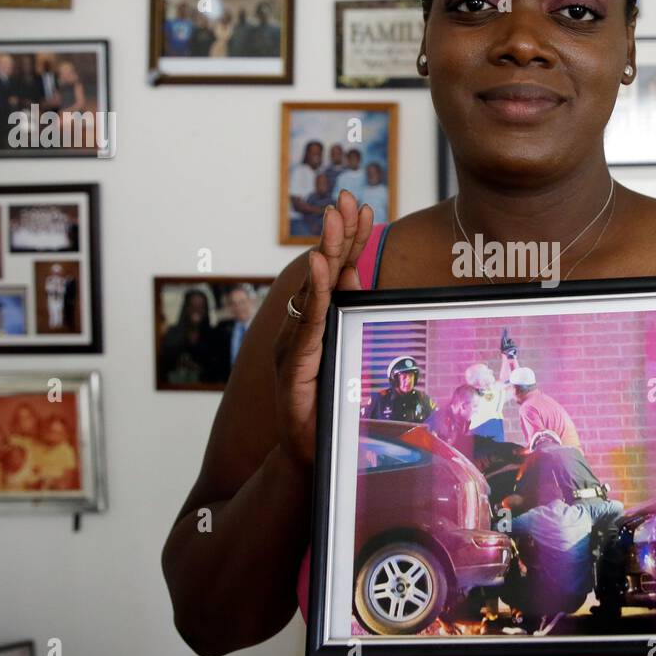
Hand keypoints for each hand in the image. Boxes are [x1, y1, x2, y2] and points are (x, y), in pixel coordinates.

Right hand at [272, 190, 373, 468]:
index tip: (362, 207)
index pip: (335, 272)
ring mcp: (294, 345)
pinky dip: (315, 293)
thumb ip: (346, 315)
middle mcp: (302, 328)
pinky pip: (308, 322)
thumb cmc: (329, 409)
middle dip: (334, 233)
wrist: (309, 458)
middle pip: (322, 272)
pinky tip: (322, 268)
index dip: (347, 238)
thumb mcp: (344, 353)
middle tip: (345, 198)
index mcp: (318, 323)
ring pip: (313, 291)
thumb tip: (356, 275)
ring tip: (333, 220)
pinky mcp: (293, 365)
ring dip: (325, 252)